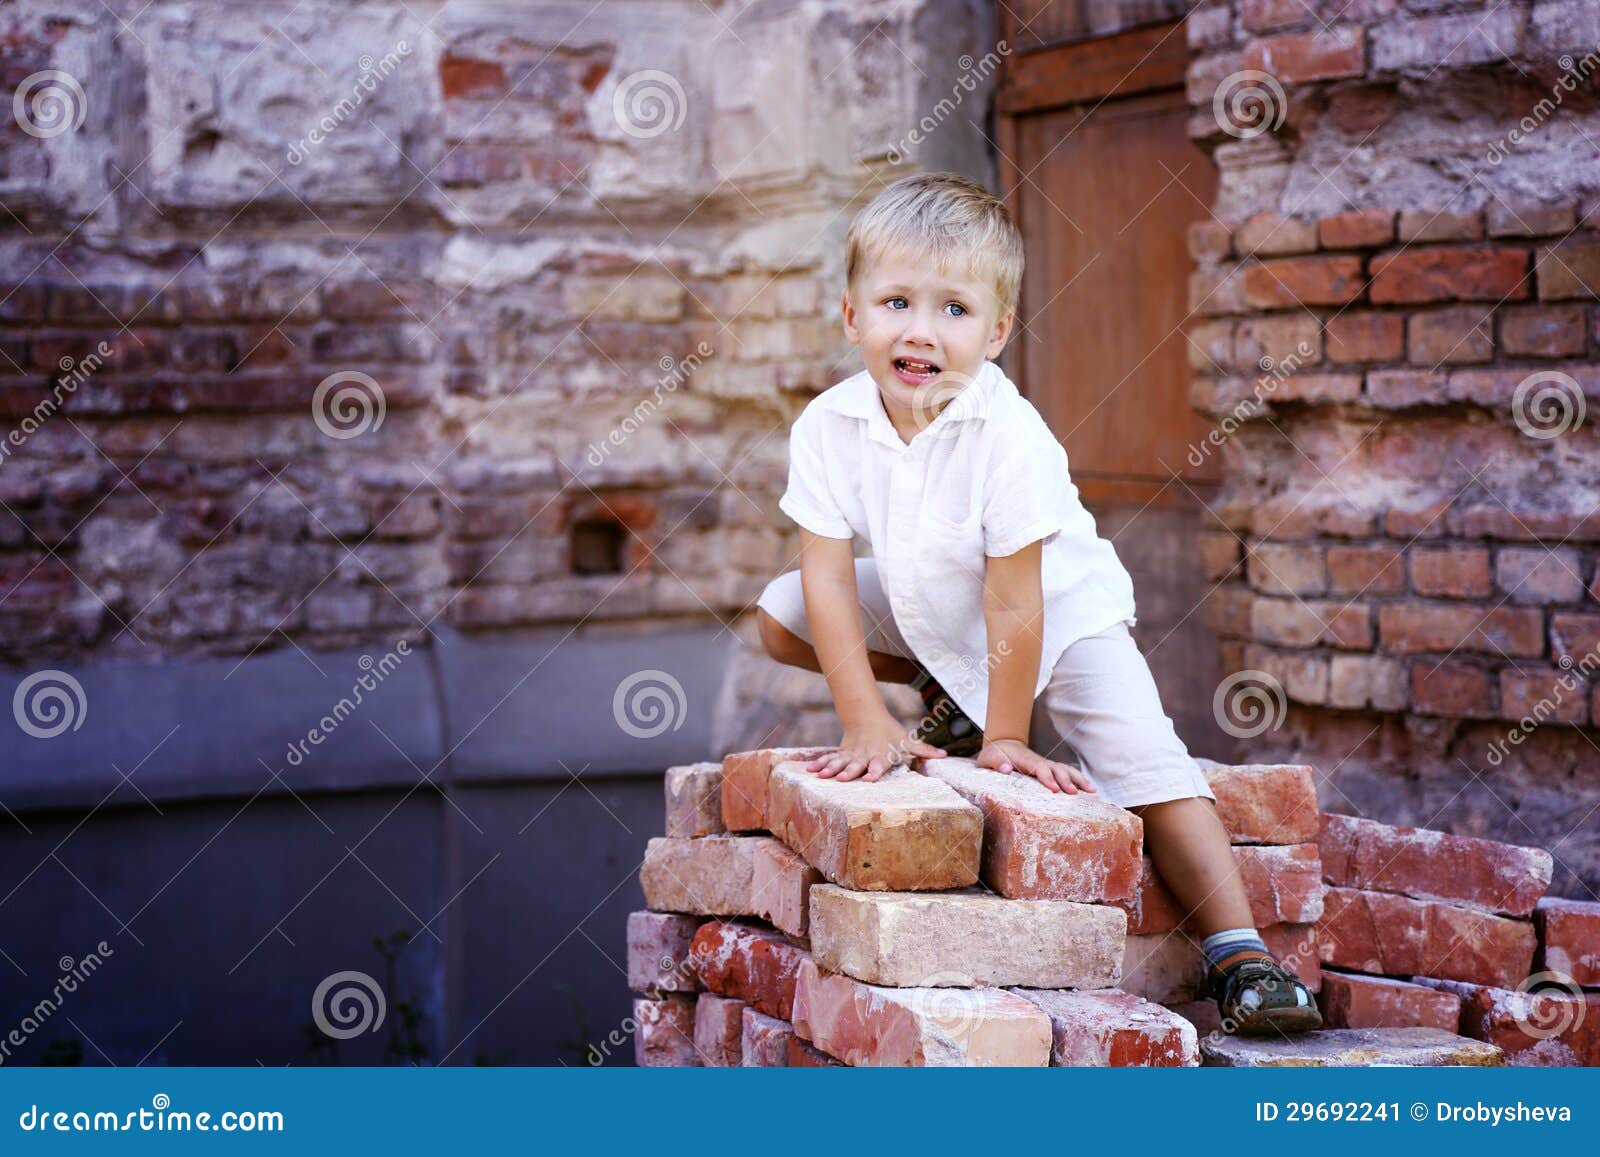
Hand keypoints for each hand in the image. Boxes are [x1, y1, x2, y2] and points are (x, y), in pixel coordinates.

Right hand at [805, 714, 946, 782]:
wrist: (867, 716)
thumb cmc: (890, 732)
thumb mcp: (907, 740)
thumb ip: (923, 749)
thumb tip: (944, 755)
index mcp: (880, 754)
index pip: (878, 764)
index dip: (874, 771)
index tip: (870, 778)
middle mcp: (864, 755)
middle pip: (856, 765)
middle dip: (849, 772)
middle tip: (842, 780)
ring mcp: (851, 754)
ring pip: (840, 762)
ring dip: (831, 769)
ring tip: (821, 776)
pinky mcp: (841, 753)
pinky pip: (829, 759)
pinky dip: (820, 764)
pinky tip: (810, 771)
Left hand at [976, 738, 1096, 794]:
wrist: (1002, 746)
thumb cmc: (995, 755)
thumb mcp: (989, 758)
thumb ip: (996, 763)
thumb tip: (1006, 768)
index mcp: (1026, 760)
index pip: (1039, 768)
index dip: (1047, 778)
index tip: (1054, 789)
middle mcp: (1039, 761)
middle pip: (1057, 769)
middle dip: (1066, 781)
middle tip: (1074, 793)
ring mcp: (1047, 764)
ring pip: (1066, 769)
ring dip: (1078, 779)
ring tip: (1092, 790)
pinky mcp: (1050, 769)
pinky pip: (1067, 772)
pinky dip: (1078, 779)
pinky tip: (1089, 789)